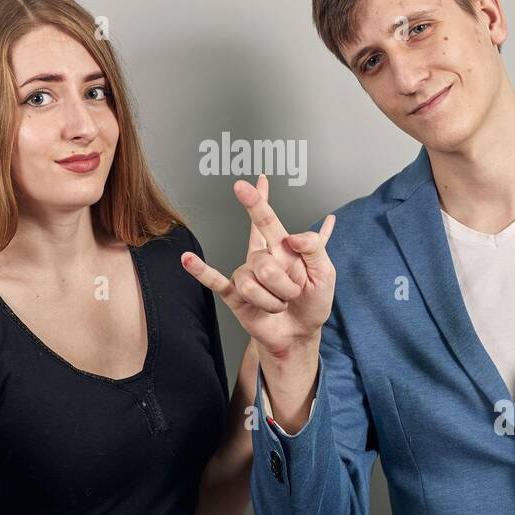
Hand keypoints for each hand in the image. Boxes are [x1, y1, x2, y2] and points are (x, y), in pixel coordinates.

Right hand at [180, 173, 336, 361]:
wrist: (301, 335)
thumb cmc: (313, 301)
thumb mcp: (326, 272)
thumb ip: (315, 248)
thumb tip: (294, 235)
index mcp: (281, 247)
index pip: (266, 219)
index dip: (258, 199)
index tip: (254, 180)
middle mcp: (260, 257)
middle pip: (264, 262)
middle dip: (285, 285)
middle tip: (294, 294)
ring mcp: (245, 275)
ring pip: (252, 283)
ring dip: (272, 301)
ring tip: (279, 305)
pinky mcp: (235, 295)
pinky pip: (216, 281)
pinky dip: (201, 271)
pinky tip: (188, 260)